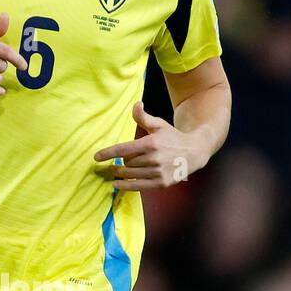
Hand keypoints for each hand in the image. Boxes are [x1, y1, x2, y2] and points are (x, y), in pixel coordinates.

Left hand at [94, 100, 210, 189]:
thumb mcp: (159, 125)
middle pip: (126, 163)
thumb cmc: (172, 137)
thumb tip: (136, 104)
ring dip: (122, 173)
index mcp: (151, 143)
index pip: (124, 150)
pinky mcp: (161, 183)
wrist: (193, 153)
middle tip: (119, 162)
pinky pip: (138, 186)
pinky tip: (116, 185)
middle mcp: (154, 159)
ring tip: (116, 171)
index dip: (108, 153)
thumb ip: (143, 117)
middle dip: (121, 162)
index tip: (96, 157)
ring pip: (131, 174)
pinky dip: (125, 186)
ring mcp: (158, 172)